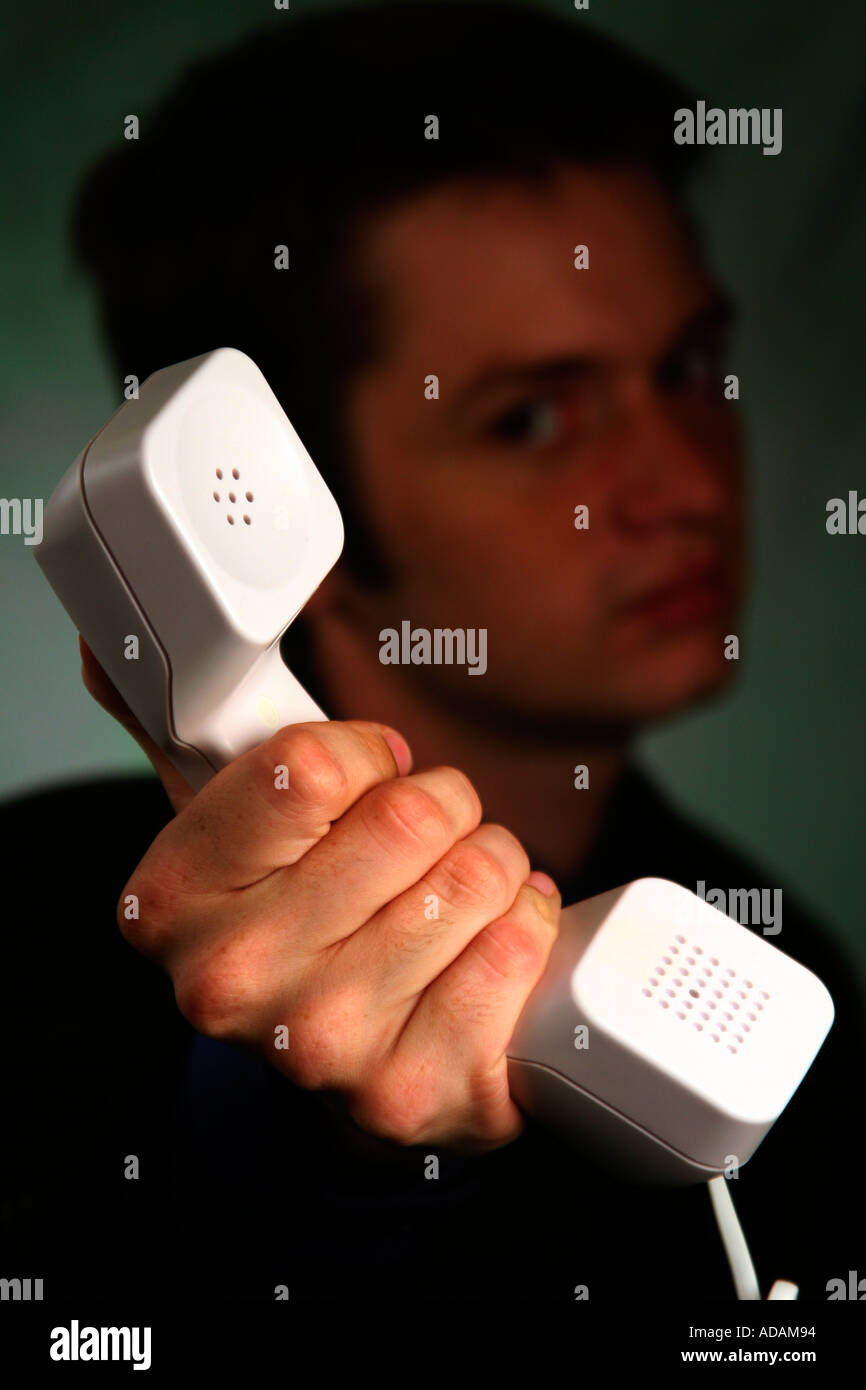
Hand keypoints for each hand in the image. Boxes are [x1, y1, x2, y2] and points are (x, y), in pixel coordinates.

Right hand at [80, 638, 560, 1153]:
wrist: (346, 1055)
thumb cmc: (301, 919)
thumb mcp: (236, 827)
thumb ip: (192, 729)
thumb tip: (111, 647)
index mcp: (173, 898)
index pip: (315, 764)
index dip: (366, 755)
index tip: (369, 775)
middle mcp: (236, 979)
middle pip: (410, 819)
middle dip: (442, 806)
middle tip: (422, 838)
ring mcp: (325, 1045)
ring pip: (476, 874)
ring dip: (489, 863)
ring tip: (455, 892)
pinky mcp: (417, 1090)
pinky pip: (519, 945)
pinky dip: (526, 921)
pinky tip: (488, 941)